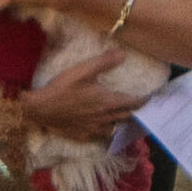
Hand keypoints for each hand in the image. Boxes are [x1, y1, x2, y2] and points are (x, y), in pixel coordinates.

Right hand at [15, 70, 141, 137]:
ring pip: (114, 128)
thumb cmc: (61, 88)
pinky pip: (100, 136)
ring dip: (121, 123)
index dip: (145, 100)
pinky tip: (103, 128)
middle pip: (126, 117)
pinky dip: (106, 132)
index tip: (152, 97)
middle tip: (142, 108)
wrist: (39, 109)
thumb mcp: (82, 70)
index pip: (133, 103)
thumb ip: (104, 62)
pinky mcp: (82, 135)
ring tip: (124, 118)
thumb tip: (123, 53)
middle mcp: (104, 118)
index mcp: (107, 102)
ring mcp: (93, 128)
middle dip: (136, 112)